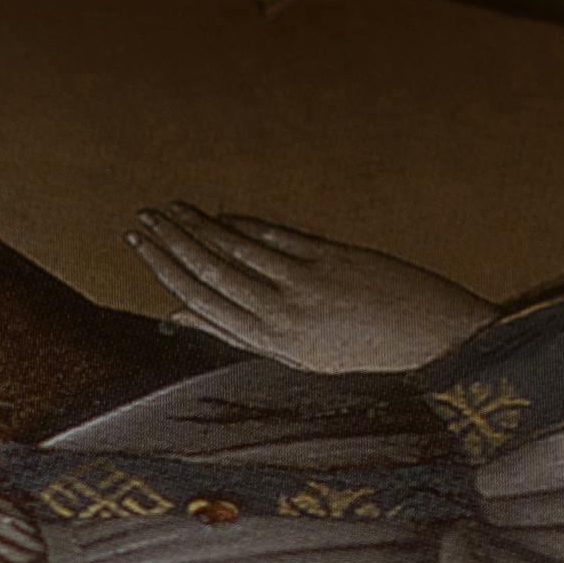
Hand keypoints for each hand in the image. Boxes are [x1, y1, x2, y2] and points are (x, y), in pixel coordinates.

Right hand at [127, 200, 478, 367]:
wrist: (426, 335)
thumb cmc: (356, 347)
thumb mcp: (296, 354)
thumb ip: (239, 332)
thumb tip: (179, 318)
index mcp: (270, 341)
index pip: (200, 300)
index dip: (163, 269)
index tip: (137, 244)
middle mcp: (281, 313)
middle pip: (210, 271)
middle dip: (168, 241)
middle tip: (138, 218)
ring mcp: (304, 281)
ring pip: (236, 249)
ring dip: (195, 225)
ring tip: (167, 207)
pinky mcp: (328, 256)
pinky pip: (273, 236)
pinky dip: (242, 223)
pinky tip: (218, 213)